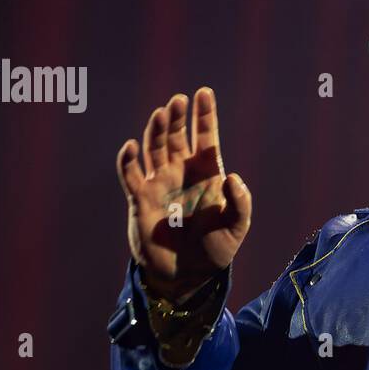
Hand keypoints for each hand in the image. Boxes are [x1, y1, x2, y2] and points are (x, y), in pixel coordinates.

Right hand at [115, 87, 251, 301]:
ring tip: (162, 114)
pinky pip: (130, 174)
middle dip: (178, 118)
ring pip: (154, 149)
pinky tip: (132, 146)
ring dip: (157, 132)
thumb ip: (240, 203)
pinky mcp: (139, 199)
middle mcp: (182, 173)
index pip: (206, 137)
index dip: (205, 115)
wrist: (188, 276)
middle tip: (179, 101)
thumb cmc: (216, 250)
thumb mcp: (237, 228)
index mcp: (207, 174)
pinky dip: (128, 159)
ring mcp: (159, 183)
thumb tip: (232, 177)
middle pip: (177, 137)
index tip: (204, 92)